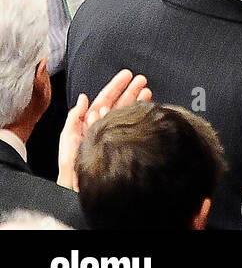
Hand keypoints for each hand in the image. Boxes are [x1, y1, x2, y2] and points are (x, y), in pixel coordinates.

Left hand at [57, 69, 150, 187]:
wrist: (82, 192)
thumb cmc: (73, 172)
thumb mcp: (68, 143)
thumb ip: (73, 120)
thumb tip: (83, 98)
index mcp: (89, 127)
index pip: (103, 101)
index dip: (115, 87)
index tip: (126, 75)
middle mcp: (103, 131)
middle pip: (118, 105)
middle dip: (130, 91)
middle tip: (142, 79)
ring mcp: (115, 138)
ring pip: (127, 115)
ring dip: (137, 101)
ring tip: (148, 90)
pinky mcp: (124, 147)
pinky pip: (132, 128)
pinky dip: (140, 117)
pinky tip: (147, 109)